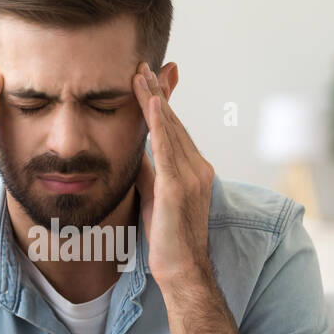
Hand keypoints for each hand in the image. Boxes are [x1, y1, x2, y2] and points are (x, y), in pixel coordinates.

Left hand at [133, 61, 214, 285]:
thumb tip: (136, 150)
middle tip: (142, 64)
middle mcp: (198, 167)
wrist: (181, 269)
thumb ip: (149, 171)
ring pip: (171, 129)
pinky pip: (167, 148)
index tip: (150, 78)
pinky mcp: (178, 187)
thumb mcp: (155, 195)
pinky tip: (151, 103)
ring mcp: (191, 176)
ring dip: (154, 99)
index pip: (174, 128)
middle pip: (174, 122)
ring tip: (140, 74)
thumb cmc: (167, 238)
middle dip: (157, 91)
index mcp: (193, 169)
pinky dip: (159, 123)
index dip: (162, 102)